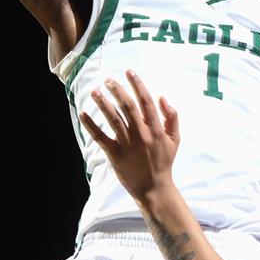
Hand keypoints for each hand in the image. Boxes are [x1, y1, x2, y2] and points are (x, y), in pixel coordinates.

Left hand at [78, 72, 179, 201]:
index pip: (146, 101)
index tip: (129, 71)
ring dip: (103, 103)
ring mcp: (128, 145)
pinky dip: (91, 125)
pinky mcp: (115, 155)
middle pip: (128, 106)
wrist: (154, 188)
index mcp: (156, 129)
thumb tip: (162, 97)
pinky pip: (101, 138)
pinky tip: (83, 113)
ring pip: (114, 119)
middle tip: (108, 79)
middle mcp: (141, 135)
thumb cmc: (164, 162)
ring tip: (95, 91)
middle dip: (118, 90)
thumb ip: (172, 117)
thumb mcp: (175, 139)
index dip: (137, 84)